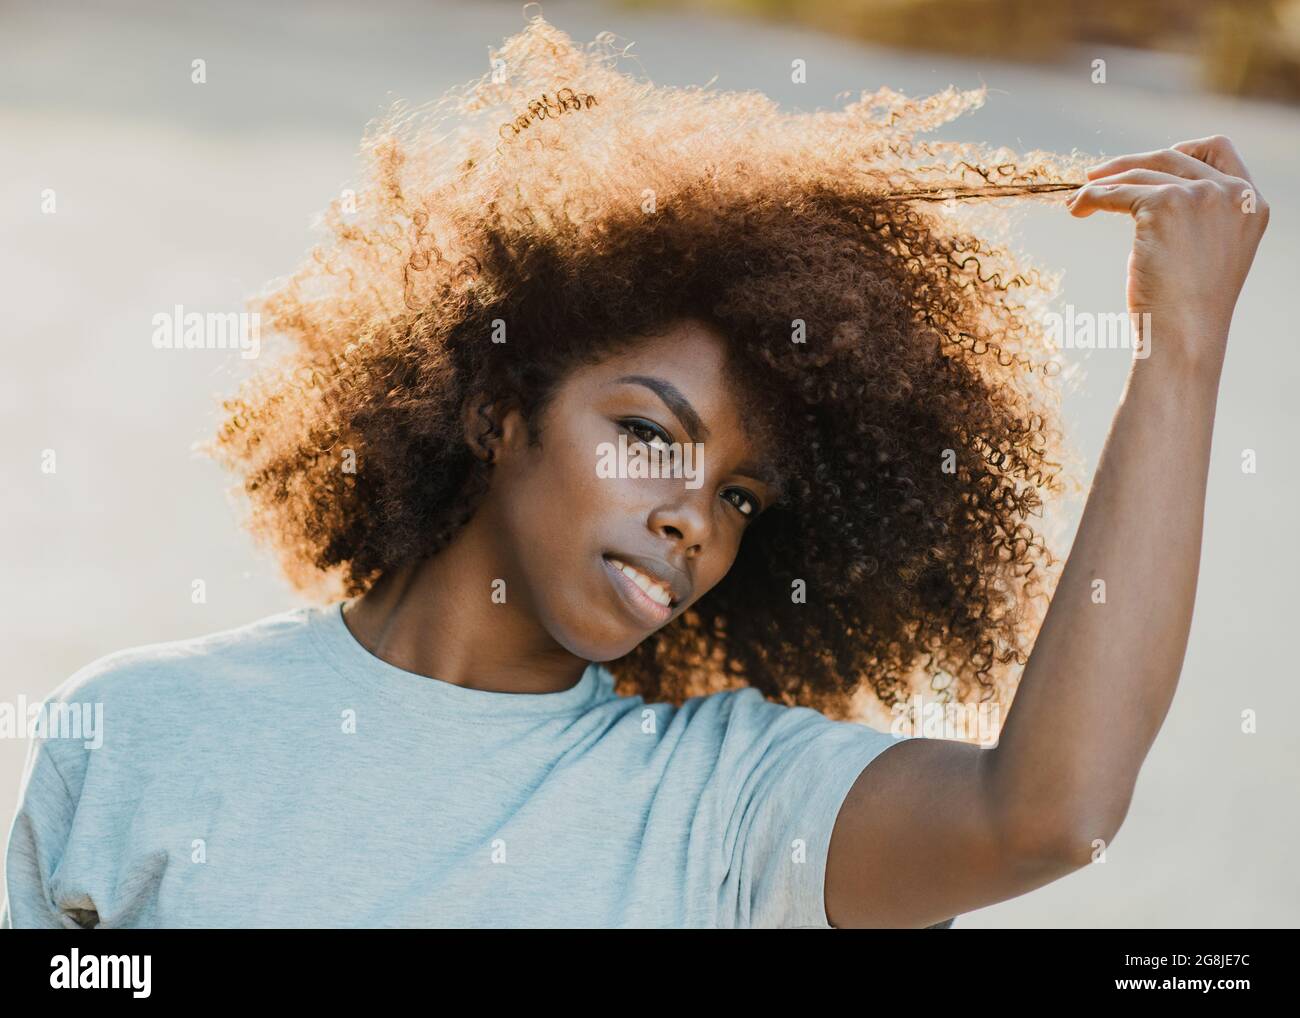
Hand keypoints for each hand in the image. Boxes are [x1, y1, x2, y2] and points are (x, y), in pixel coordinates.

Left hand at [1067, 135, 1268, 368]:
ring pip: (1140, 173)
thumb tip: (1153, 195)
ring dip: (1103, 183)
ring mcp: (1200, 195)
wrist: (1184, 337)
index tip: (1147, 163)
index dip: (1180, 149)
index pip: (1219, 150)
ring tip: (1077, 200)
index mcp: (1250, 203)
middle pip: (1172, 156)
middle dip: (1130, 163)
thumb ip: (1201, 218)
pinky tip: (1077, 209)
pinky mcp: (1165, 204)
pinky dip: (1091, 197)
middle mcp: (1231, 193)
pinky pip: (1116, 191)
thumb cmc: (1189, 310)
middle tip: (1096, 175)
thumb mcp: (1210, 253)